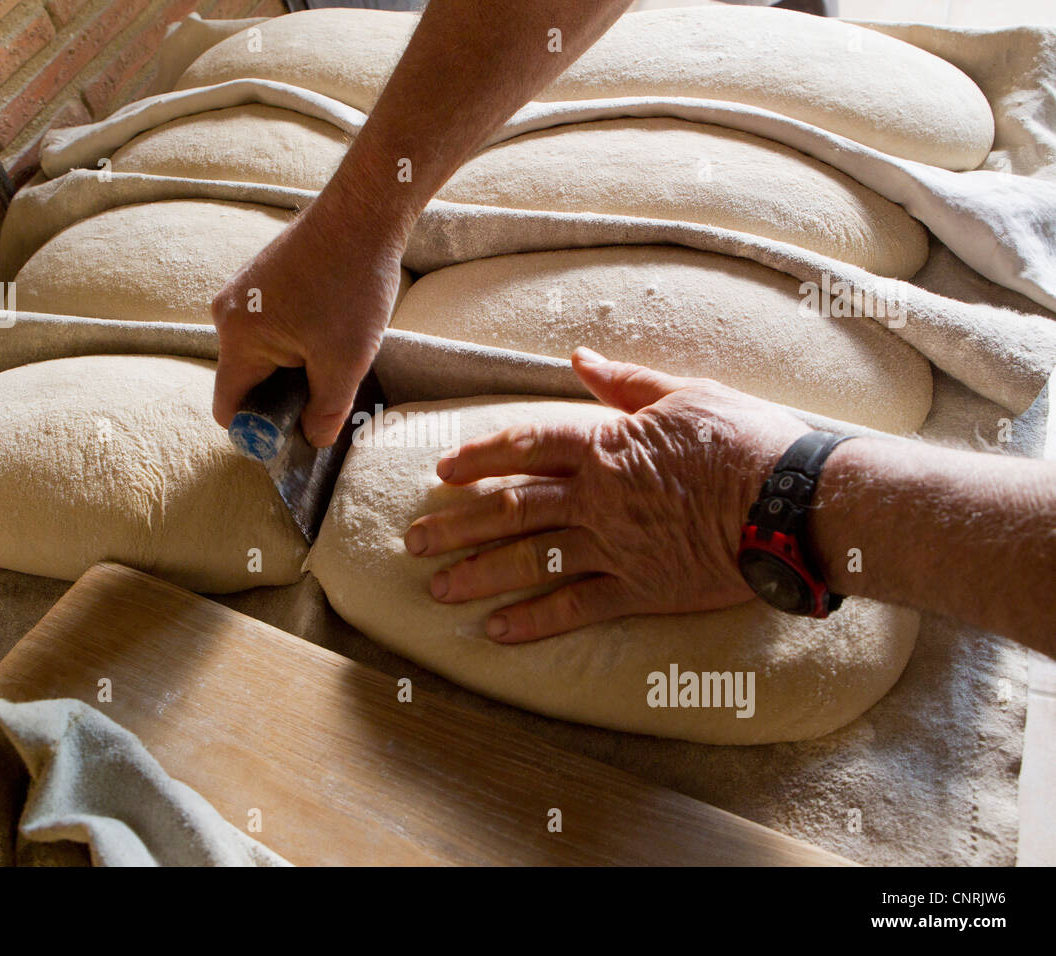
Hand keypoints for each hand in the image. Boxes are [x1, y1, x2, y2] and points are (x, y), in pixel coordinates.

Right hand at [211, 192, 405, 447]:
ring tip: (334, 350)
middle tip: (328, 389)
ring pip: (261, 354)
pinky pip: (269, 327)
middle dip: (282, 395)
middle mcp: (226, 315)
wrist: (363, 213)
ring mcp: (240, 292)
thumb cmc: (352, 286)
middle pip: (245, 382)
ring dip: (294, 365)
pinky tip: (330, 325)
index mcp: (237, 340)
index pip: (228, 409)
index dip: (259, 431)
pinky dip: (295, 338)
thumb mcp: (346, 363)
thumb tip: (312, 440)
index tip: (297, 429)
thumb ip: (325, 413)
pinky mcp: (259, 277)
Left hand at [403, 348, 810, 642]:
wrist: (797, 504)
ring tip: (437, 588)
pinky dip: (536, 621)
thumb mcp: (687, 394)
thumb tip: (580, 358)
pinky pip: (577, 608)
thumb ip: (627, 382)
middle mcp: (599, 499)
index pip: (525, 446)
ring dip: (479, 575)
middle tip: (412, 540)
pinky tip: (497, 632)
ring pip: (531, 561)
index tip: (442, 473)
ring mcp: (616, 548)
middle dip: (456, 525)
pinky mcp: (641, 591)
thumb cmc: (749, 440)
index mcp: (607, 445)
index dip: (478, 458)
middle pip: (511, 509)